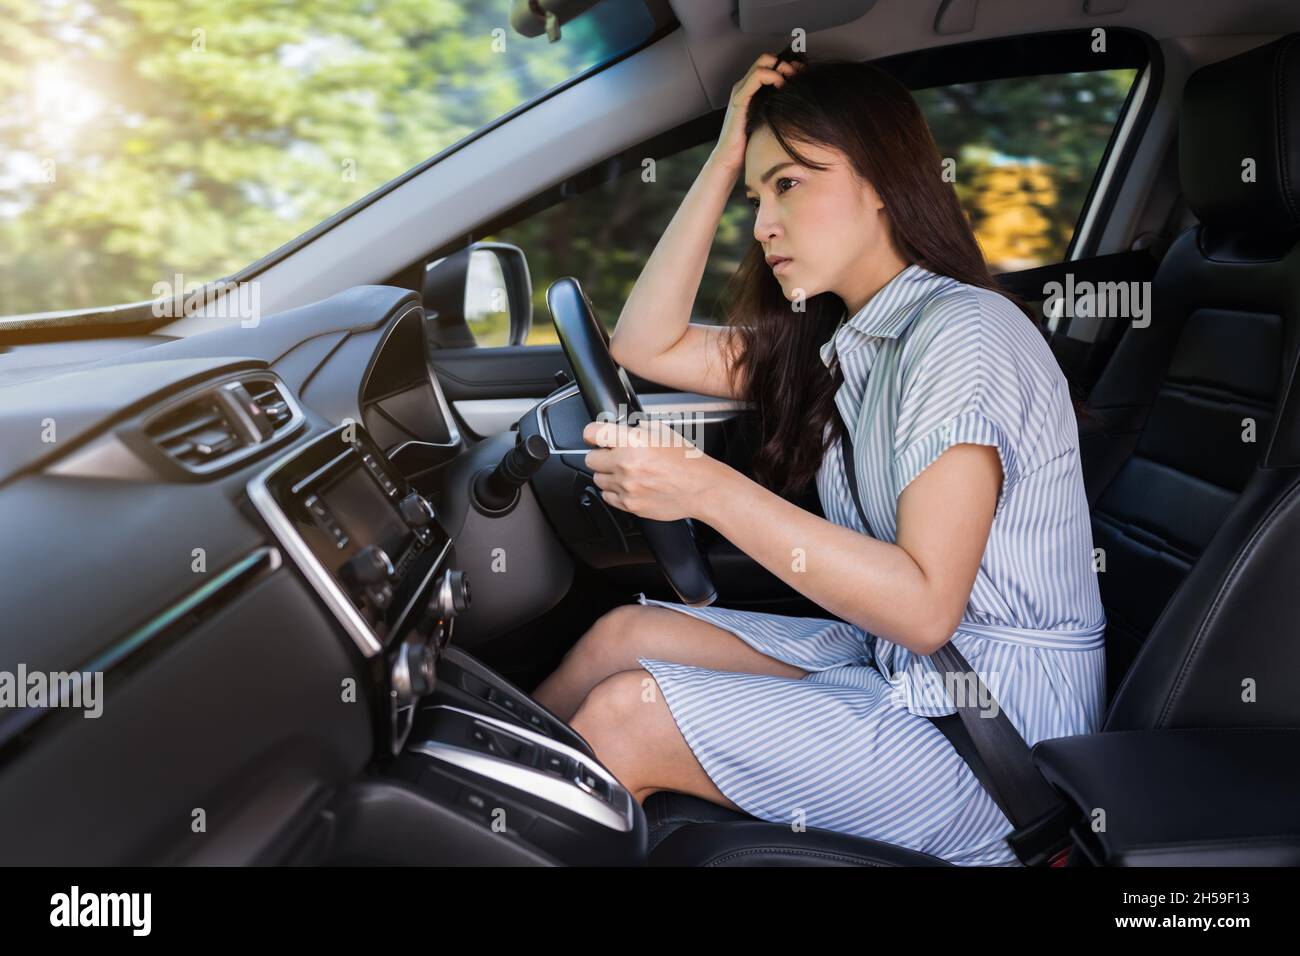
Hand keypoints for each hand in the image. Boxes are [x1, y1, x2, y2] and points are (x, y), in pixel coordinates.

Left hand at [581, 417, 720, 521]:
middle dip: (600, 455)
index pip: (592, 433)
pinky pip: (608, 496)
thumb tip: (623, 429)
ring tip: (625, 472)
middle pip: (590, 459)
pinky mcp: (630, 505)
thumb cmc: (688, 462)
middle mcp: (626, 464)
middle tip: (613, 456)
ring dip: (607, 474)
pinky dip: (615, 491)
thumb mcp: (664, 432)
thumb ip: (638, 429)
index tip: (595, 436)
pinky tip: (629, 485)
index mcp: (634, 441)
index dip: (593, 433)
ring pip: (597, 479)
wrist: (702, 488)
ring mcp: (627, 487)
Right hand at [711, 52, 803, 172]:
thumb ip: (779, 106)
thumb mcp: (770, 119)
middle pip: (767, 59)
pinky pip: (757, 76)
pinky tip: (781, 88)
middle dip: (786, 64)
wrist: (731, 159)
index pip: (771, 64)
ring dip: (781, 68)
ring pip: (763, 63)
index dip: (788, 65)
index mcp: (752, 89)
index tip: (802, 76)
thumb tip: (800, 99)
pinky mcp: (740, 99)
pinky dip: (772, 76)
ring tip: (790, 82)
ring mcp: (741, 91)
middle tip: (797, 78)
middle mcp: (745, 86)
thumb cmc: (750, 143)